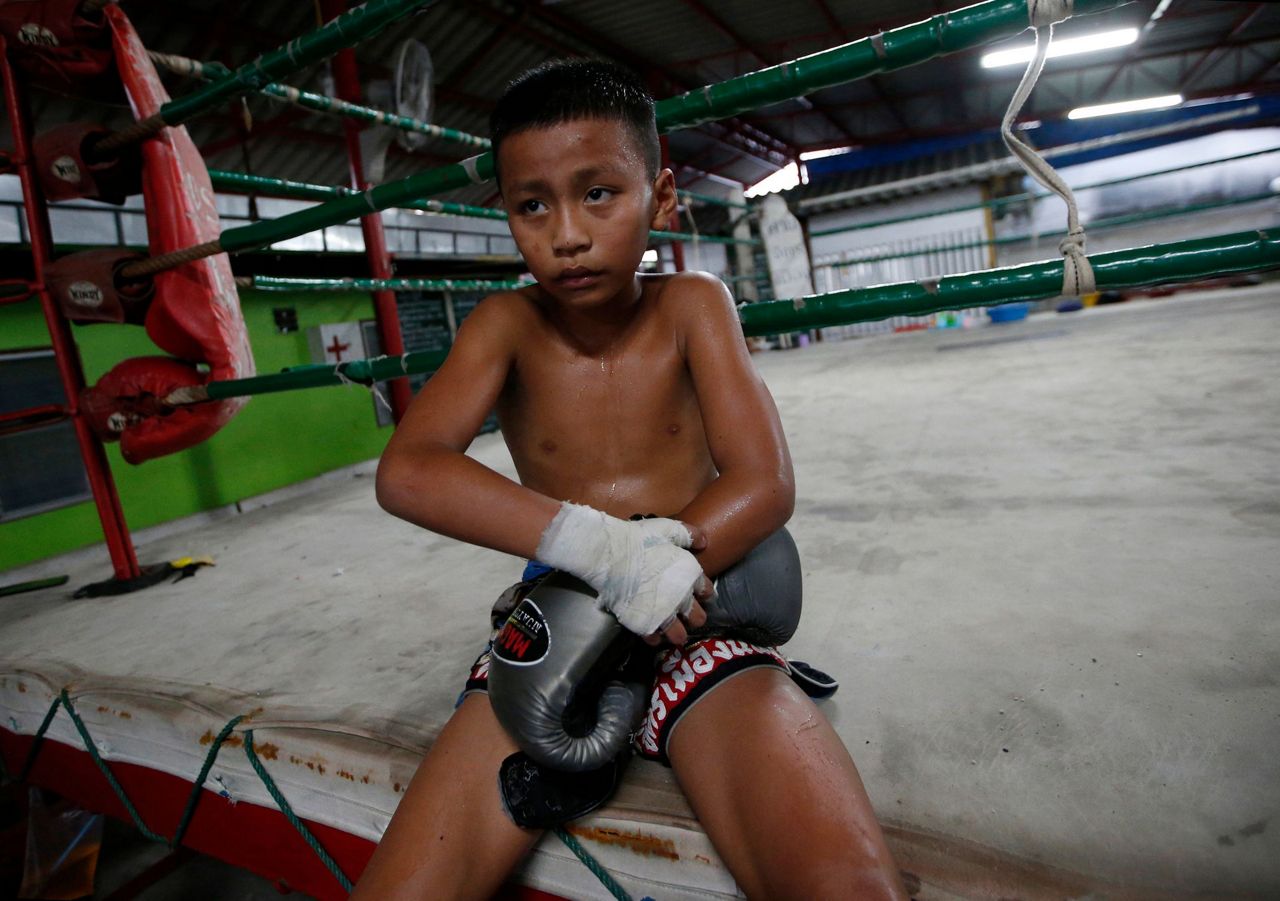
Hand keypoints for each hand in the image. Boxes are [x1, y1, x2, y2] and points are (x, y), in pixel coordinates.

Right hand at [536, 503, 709, 635]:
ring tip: (672, 632)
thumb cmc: (639, 539)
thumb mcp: (668, 529)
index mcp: (690, 576)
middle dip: (694, 617)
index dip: (702, 592)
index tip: (696, 592)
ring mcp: (662, 614)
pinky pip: (654, 638)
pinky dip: (654, 638)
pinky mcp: (643, 623)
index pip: (707, 591)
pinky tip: (652, 633)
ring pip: (678, 635)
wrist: (610, 556)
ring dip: (677, 634)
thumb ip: (689, 535)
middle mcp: (681, 598)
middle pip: (698, 617)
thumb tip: (704, 542)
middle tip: (686, 615)